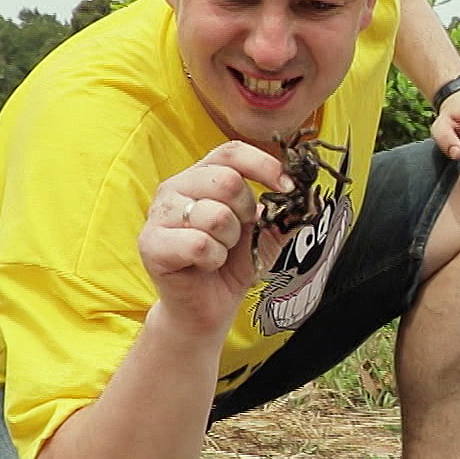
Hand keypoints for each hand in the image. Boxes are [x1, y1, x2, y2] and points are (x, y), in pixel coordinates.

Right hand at [137, 140, 293, 333]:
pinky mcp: (151, 243)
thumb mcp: (267, 233)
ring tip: (219, 252)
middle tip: (239, 235)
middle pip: (227, 181)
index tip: (288, 187)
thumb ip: (285, 211)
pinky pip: (198, 244)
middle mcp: (175, 187)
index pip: (232, 152)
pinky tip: (206, 264)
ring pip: (215, 215)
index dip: (264, 166)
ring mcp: (159, 214)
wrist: (209, 306)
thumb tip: (309, 196)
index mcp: (202, 175)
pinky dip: (214, 259)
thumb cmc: (232, 264)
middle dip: (246, 213)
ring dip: (229, 241)